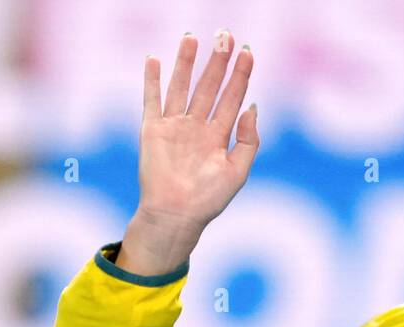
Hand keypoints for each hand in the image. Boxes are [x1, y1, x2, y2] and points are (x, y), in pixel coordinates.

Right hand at [116, 32, 258, 274]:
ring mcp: (174, 127)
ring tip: (192, 37)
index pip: (232, 97)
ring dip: (186, 63)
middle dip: (217, 61)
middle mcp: (197, 127)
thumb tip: (252, 106)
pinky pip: (152, 100)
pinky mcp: (153, 131)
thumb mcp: (238, 171)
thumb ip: (248, 139)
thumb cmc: (208, 200)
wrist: (176, 216)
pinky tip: (155, 59)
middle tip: (225, 34)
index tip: (247, 51)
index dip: (240, 74)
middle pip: (209, 86)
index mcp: (219, 136)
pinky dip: (153, 80)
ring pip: (181, 87)